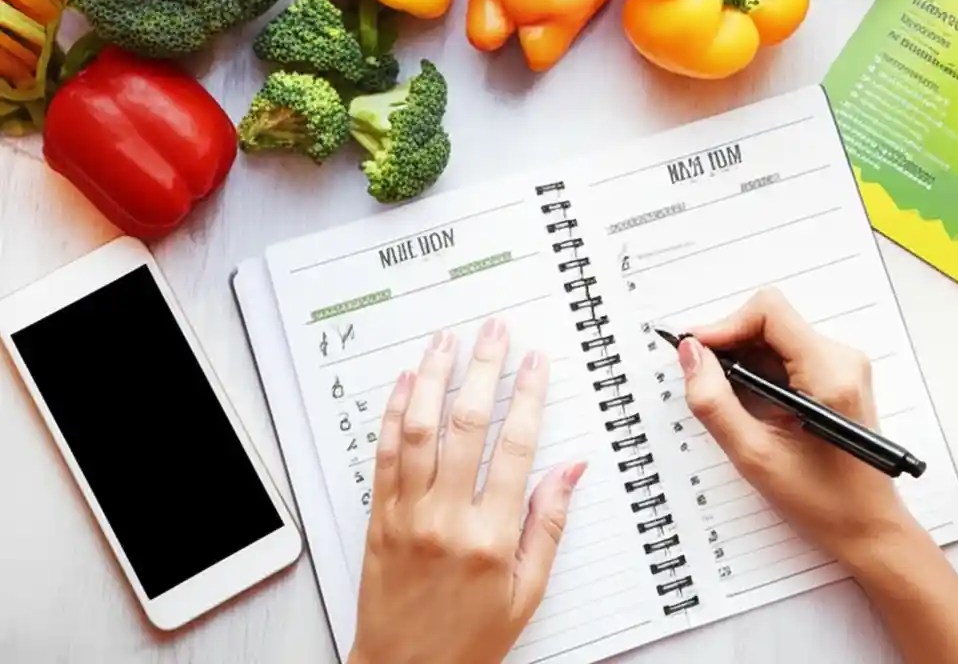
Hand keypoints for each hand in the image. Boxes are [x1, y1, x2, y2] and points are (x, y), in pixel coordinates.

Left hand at [349, 320, 586, 663]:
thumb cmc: (469, 641)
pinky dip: (394, 414)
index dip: (528, 397)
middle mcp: (446, 518)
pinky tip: (406, 384)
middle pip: (466, 424)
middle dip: (483, 369)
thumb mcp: (526, 592)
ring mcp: (407, 515)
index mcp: (490, 537)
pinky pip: (385, 454)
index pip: (515, 447)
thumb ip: (547, 525)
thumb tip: (571, 470)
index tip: (535, 364)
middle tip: (493, 332)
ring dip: (433, 378)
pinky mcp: (379, 518)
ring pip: (419, 429)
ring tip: (446, 342)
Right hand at [680, 288, 918, 566]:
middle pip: (770, 321)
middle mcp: (841, 360)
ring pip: (775, 338)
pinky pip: (787, 356)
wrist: (868, 529)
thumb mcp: (755, 456)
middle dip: (730, 345)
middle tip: (704, 383)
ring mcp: (841, 367)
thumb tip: (690, 355)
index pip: (769, 312)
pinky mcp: (836, 378)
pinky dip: (759, 373)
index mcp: (829, 373)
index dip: (724, 325)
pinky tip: (750, 409)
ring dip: (743, 362)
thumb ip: (714, 402)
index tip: (695, 353)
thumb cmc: (823, 502)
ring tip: (729, 404)